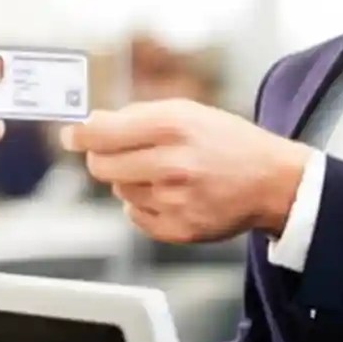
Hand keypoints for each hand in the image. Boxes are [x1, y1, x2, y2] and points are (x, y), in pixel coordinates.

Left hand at [60, 99, 312, 243]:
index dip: (79, 134)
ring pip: (119, 189)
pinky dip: (143, 204)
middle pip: (101, 165)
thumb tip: (91, 122)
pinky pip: (134, 215)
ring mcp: (175, 201)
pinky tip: (170, 193)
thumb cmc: (229, 142)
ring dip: (131, 179)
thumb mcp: (188, 111)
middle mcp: (172, 164)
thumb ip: (137, 115)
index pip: (103, 133)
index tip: (71, 134)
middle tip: (120, 152)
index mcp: (173, 127)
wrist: (272, 182)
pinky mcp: (178, 230)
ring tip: (164, 173)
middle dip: (103, 157)